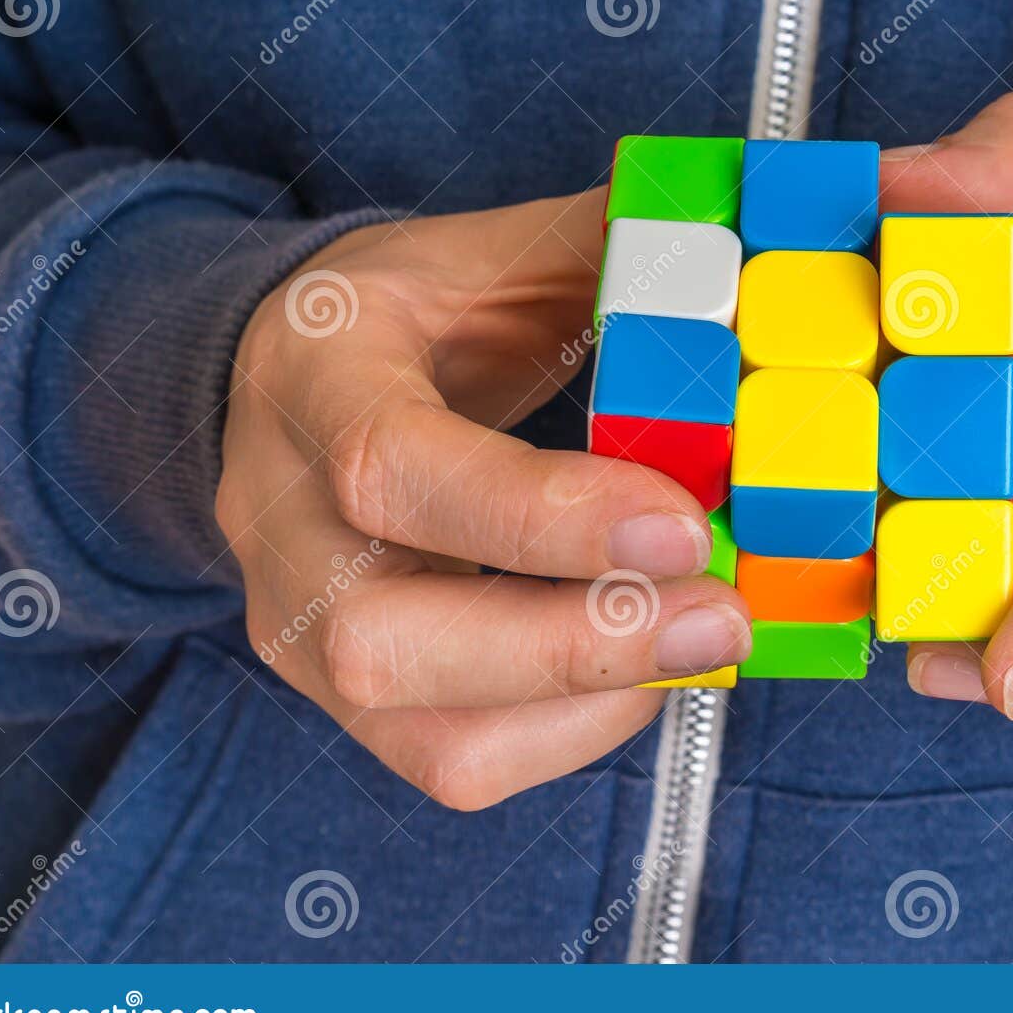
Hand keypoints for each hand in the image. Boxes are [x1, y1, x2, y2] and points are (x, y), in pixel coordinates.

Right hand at [218, 191, 750, 808]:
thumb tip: (734, 250)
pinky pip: (458, 761)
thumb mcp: (489, 257)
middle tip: (721, 617)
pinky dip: (574, 735)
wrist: (294, 386)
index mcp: (312, 375)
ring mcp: (297, 624)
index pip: (393, 466)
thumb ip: (602, 256)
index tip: (684, 524)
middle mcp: (278, 518)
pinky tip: (644, 673)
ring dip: (590, 706)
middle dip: (575, 646)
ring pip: (422, 730)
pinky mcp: (344, 697)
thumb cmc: (411, 320)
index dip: (543, 514)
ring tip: (704, 643)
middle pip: (381, 638)